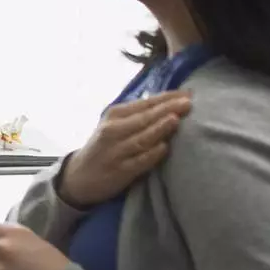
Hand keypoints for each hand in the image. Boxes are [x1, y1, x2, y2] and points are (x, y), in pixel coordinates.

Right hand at [56, 89, 191, 208]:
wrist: (80, 176)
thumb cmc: (104, 147)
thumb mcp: (113, 125)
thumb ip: (136, 115)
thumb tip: (169, 103)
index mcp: (114, 115)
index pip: (145, 103)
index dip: (167, 97)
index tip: (188, 93)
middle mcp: (113, 130)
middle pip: (145, 118)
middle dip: (168, 109)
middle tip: (189, 102)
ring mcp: (116, 151)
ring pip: (142, 138)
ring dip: (160, 128)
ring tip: (176, 119)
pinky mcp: (120, 171)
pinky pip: (139, 161)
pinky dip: (152, 154)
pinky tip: (164, 148)